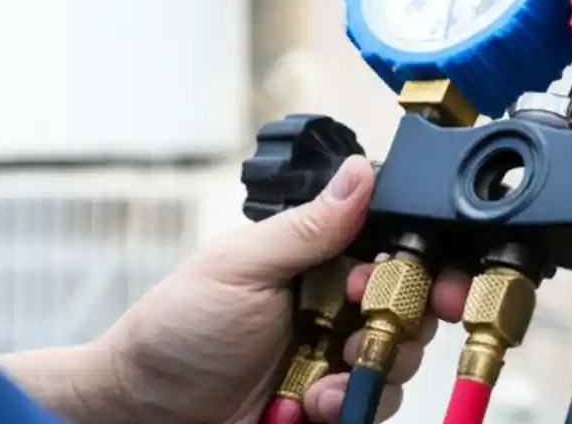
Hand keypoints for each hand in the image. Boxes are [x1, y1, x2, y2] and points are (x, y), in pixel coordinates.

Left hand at [0, 156, 468, 422]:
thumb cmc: (175, 331)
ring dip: (375, 368)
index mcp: (322, 257)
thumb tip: (360, 172)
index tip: (429, 277)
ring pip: (401, 357)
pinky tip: (318, 405)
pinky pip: (375, 405)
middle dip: (410, 316)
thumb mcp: (240, 268)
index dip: (420, 263)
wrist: (142, 414)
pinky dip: (355, 407)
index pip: (395, 249)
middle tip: (386, 327)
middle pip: (414, 303)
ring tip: (328, 378)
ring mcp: (337, 356)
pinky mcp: (333, 403)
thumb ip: (306, 227)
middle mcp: (338, 303)